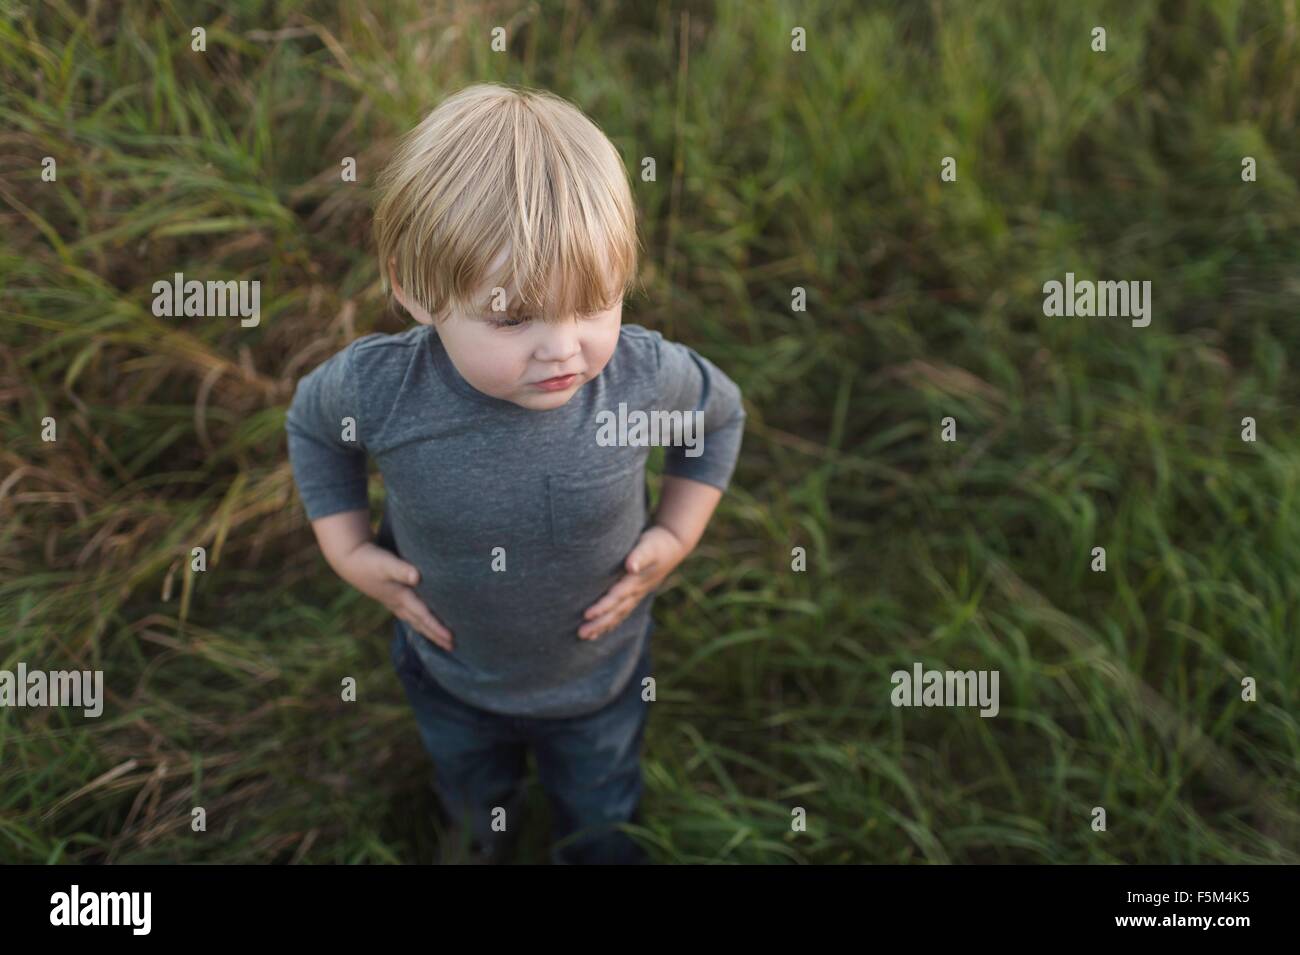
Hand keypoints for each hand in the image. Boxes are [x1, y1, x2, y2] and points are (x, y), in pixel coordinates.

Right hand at [336, 543, 454, 651]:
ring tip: (440, 640)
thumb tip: (417, 577)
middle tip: (452, 647)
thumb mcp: (386, 563)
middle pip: (420, 623)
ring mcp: (392, 601)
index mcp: (400, 597)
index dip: (437, 628)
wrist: (348, 559)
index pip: (423, 616)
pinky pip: (408, 613)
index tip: (451, 639)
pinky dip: (417, 620)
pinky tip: (421, 621)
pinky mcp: (389, 596)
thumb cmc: (369, 560)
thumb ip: (401, 569)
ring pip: (414, 620)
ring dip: (427, 630)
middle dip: (436, 635)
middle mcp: (397, 603)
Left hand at [578, 526, 686, 639]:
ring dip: (603, 626)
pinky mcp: (636, 593)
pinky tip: (601, 630)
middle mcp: (637, 591)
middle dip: (599, 623)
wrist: (675, 544)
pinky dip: (612, 622)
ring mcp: (637, 594)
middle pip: (616, 611)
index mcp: (637, 581)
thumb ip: (640, 556)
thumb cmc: (658, 543)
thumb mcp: (649, 547)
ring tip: (587, 636)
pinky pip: (622, 611)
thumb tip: (631, 566)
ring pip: (619, 614)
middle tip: (581, 634)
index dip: (602, 607)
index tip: (586, 615)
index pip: (617, 597)